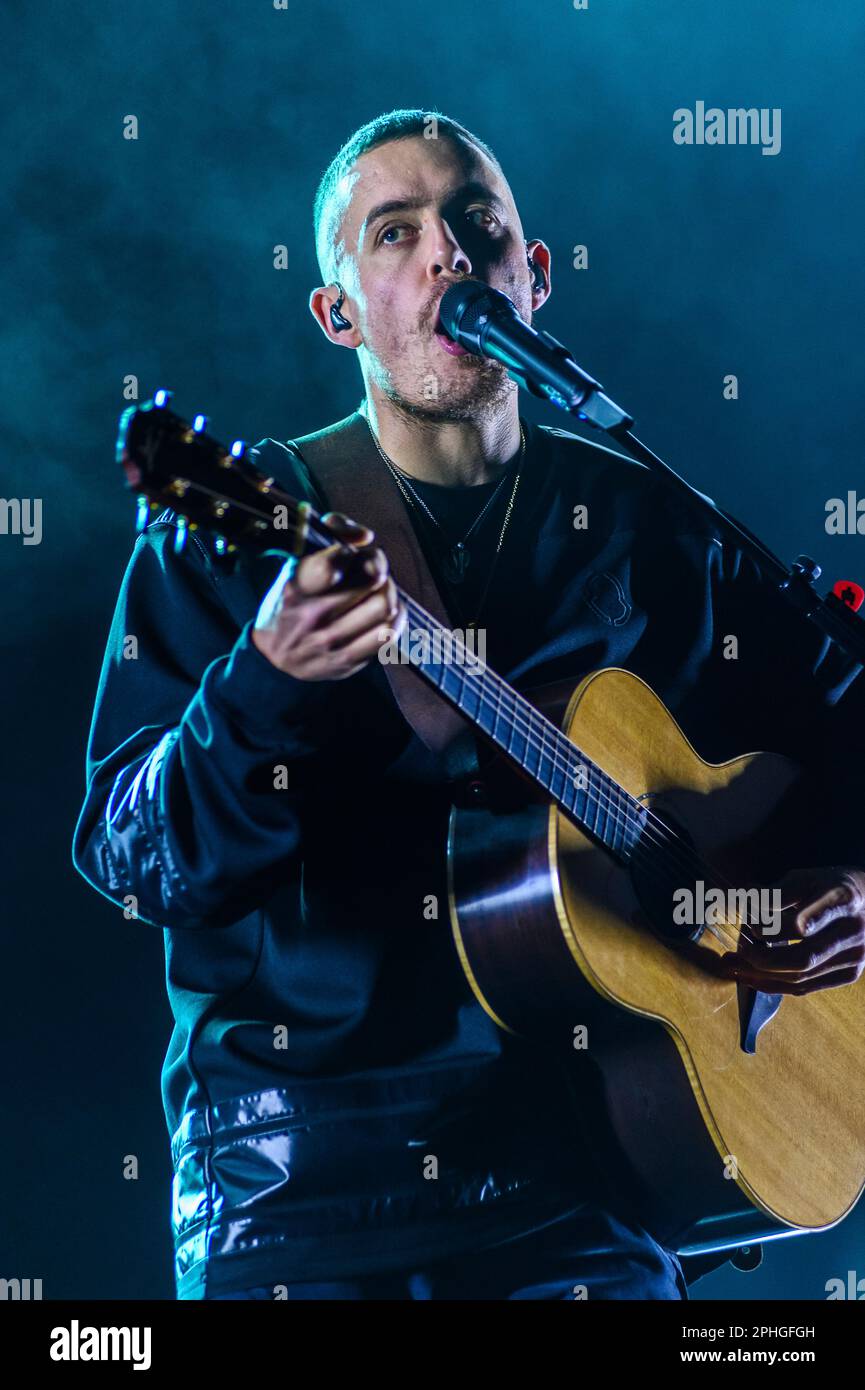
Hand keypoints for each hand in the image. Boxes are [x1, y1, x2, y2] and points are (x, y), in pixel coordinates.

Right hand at [252, 512, 406, 679]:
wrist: (274, 656)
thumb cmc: (292, 601)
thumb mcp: (297, 564)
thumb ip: (331, 536)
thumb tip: (365, 536)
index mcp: (297, 587)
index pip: (333, 563)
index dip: (350, 551)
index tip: (348, 554)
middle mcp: (312, 615)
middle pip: (371, 578)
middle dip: (377, 565)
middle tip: (370, 568)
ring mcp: (330, 641)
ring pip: (384, 606)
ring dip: (388, 592)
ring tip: (377, 591)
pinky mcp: (346, 661)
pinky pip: (388, 634)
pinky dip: (394, 617)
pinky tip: (383, 612)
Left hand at [719, 866, 864, 994]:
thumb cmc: (832, 887)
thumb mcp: (807, 877)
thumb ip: (777, 893)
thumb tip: (744, 904)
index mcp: (841, 898)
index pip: (804, 920)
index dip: (772, 927)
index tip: (751, 924)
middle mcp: (852, 930)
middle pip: (802, 958)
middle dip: (762, 959)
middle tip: (736, 951)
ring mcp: (854, 956)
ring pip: (801, 977)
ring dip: (761, 975)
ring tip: (734, 966)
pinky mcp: (849, 974)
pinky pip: (806, 987)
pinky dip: (774, 985)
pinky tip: (752, 977)